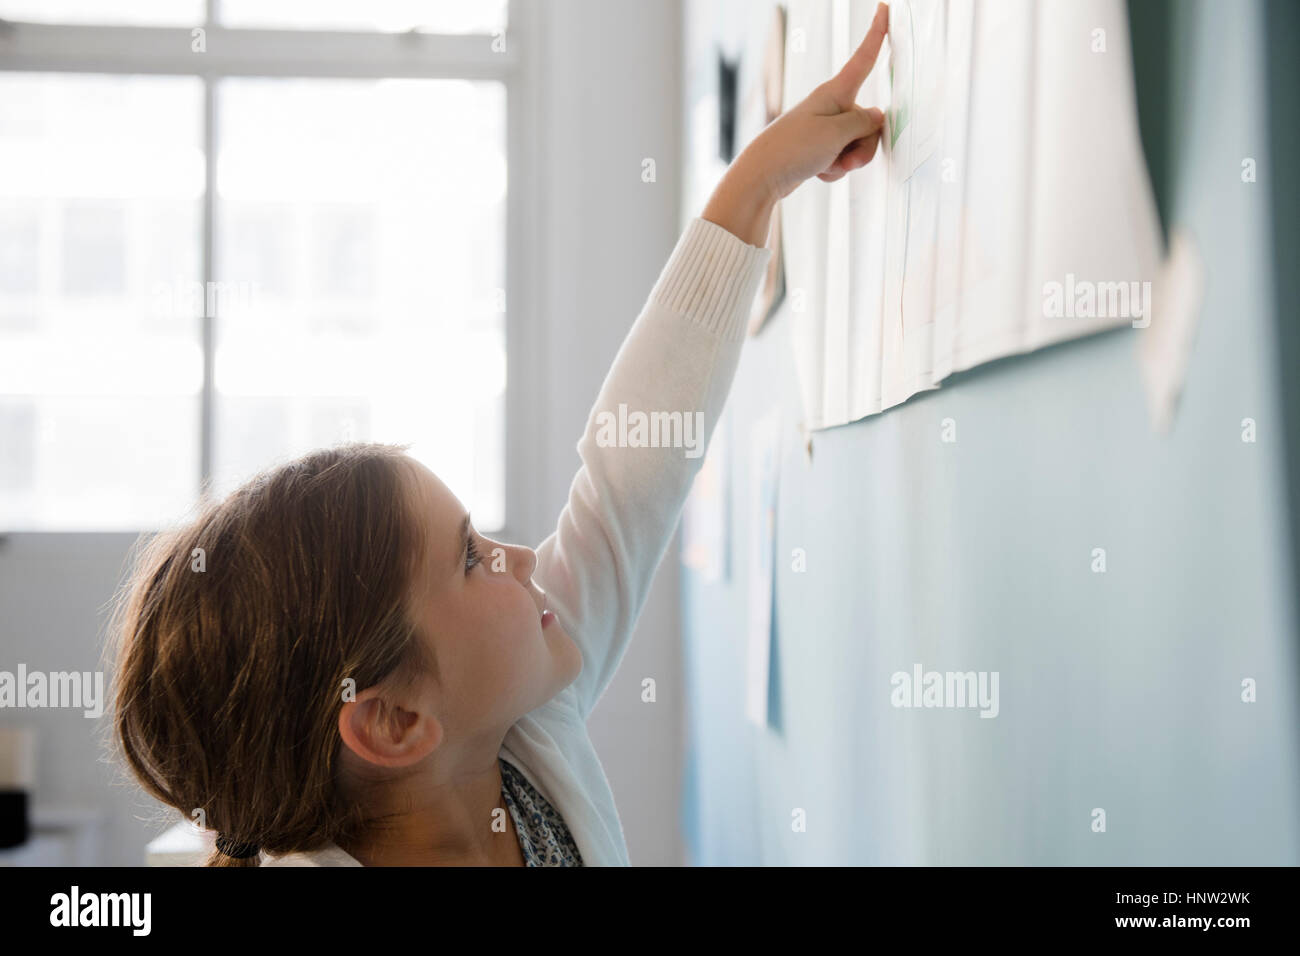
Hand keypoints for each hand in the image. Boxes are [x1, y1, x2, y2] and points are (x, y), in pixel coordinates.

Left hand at [751, 1, 888, 197]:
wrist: (761, 177)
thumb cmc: (794, 149)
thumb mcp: (836, 134)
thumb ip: (863, 124)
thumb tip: (876, 118)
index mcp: (834, 93)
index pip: (862, 59)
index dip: (876, 34)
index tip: (884, 8)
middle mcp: (830, 107)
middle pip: (868, 121)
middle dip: (866, 146)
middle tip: (849, 160)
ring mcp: (824, 128)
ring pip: (857, 144)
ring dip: (850, 160)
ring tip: (829, 165)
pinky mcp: (818, 148)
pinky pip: (841, 159)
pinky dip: (834, 169)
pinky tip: (818, 172)